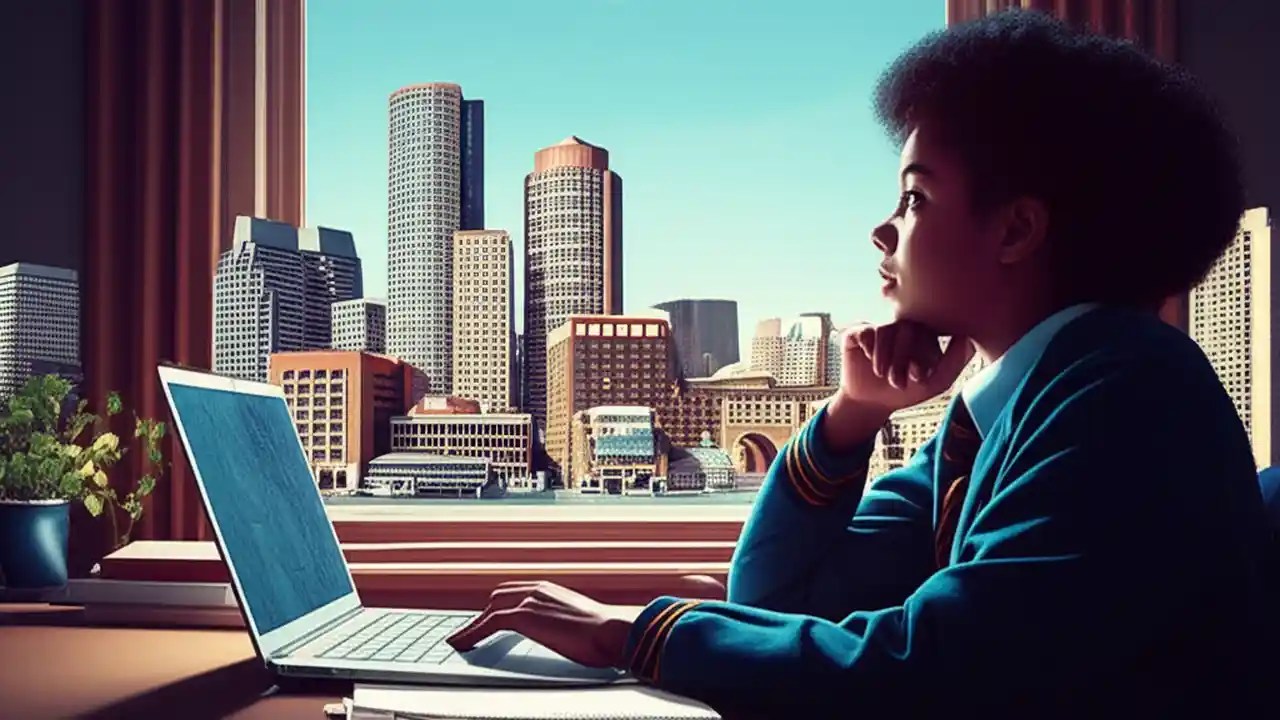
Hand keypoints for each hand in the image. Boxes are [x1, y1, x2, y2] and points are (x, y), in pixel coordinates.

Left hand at [446, 581, 640, 668]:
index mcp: (551, 589)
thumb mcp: (582, 623)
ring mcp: (529, 600)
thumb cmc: (605, 633)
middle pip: (498, 598)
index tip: (487, 619)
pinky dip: (472, 633)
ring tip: (460, 641)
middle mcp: (537, 589)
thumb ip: (566, 623)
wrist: (614, 632)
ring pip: (489, 609)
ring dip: (473, 625)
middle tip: (471, 633)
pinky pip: (488, 623)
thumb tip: (569, 635)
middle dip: (483, 615)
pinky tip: (462, 644)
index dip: (498, 607)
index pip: (515, 592)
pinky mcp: (524, 616)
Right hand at [824, 321, 973, 451]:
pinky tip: (868, 361)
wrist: (873, 403)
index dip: (924, 352)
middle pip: (908, 328)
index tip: (918, 378)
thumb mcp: (937, 381)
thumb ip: (956, 360)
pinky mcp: (858, 332)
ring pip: (886, 330)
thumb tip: (970, 337)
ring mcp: (880, 327)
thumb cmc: (908, 391)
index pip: (929, 330)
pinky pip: (866, 331)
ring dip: (885, 356)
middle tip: (898, 383)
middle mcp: (903, 326)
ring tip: (883, 376)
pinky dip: (869, 349)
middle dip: (902, 358)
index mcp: (925, 334)